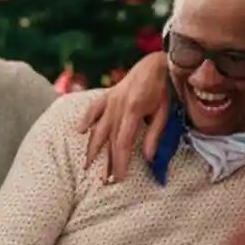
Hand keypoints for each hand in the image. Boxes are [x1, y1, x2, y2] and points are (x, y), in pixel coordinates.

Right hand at [75, 52, 169, 183]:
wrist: (156, 63)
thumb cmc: (164, 89)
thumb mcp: (164, 112)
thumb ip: (154, 135)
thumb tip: (148, 158)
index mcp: (133, 110)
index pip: (123, 142)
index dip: (120, 161)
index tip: (119, 178)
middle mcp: (117, 105)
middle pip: (109, 139)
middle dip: (106, 161)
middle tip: (104, 181)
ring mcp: (111, 99)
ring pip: (98, 128)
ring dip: (93, 148)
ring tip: (87, 165)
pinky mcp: (108, 95)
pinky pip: (94, 108)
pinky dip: (86, 119)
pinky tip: (80, 131)